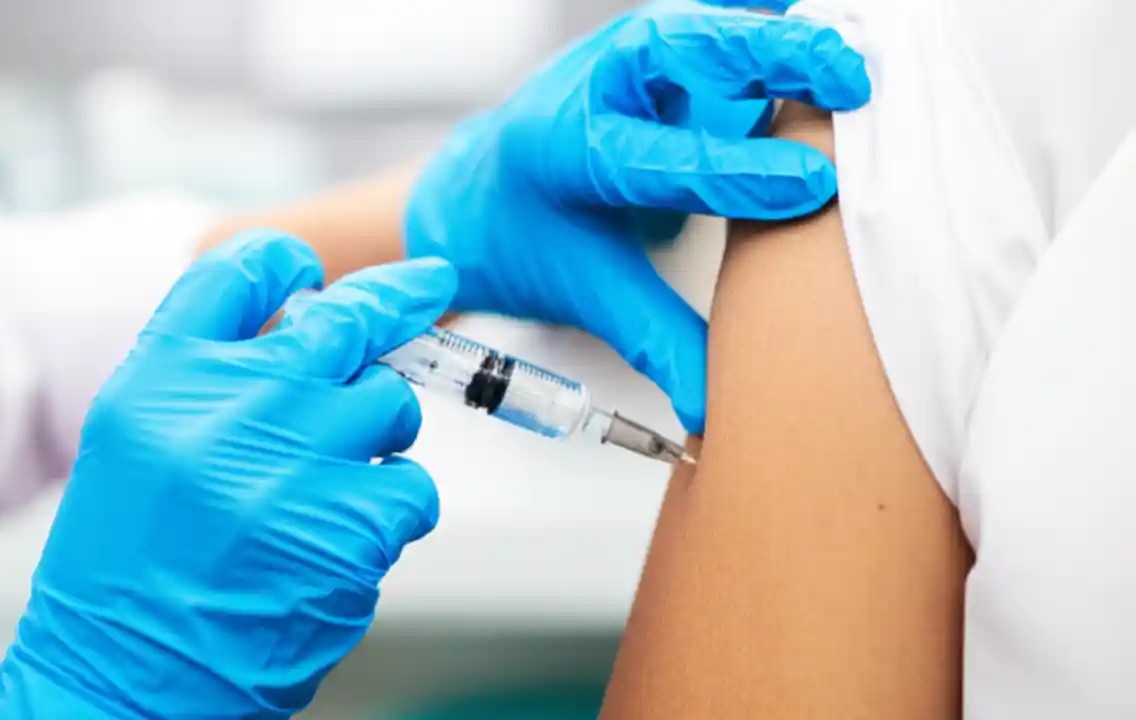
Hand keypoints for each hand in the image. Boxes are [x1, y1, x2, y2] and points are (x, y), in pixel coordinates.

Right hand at [0, 232, 456, 717]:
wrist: (126, 681)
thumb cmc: (129, 572)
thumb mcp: (137, 445)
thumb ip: (206, 378)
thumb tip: (304, 331)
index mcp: (162, 377)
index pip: (239, 269)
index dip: (287, 264)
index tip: (312, 271)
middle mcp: (232, 402)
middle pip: (346, 316)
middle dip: (400, 297)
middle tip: (430, 282)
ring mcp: (296, 458)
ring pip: (393, 402)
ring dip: (385, 432)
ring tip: (338, 482)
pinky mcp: (353, 522)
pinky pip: (413, 485)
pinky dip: (394, 508)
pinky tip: (346, 540)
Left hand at [405, 2, 868, 430]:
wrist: (483, 185)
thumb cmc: (530, 235)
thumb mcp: (589, 290)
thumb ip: (658, 340)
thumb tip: (711, 417)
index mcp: (570, 152)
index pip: (661, 159)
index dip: (738, 172)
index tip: (813, 186)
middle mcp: (596, 87)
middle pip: (683, 51)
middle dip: (770, 56)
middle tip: (852, 80)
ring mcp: (629, 56)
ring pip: (706, 21)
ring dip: (781, 29)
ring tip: (858, 51)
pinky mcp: (661, 44)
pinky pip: (721, 17)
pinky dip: (769, 18)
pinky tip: (829, 23)